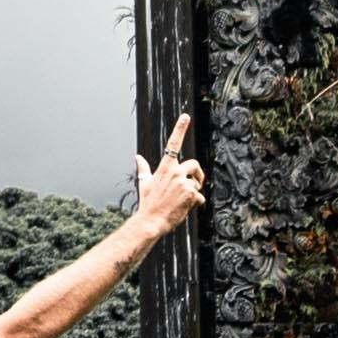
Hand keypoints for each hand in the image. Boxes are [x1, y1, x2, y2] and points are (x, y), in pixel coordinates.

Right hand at [131, 117, 205, 244]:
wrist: (151, 221)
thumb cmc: (148, 203)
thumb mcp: (144, 183)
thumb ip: (143, 168)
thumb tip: (137, 157)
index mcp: (165, 168)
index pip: (173, 144)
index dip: (179, 129)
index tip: (185, 117)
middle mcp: (175, 172)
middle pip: (195, 165)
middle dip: (197, 174)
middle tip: (194, 184)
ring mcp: (184, 183)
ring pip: (197, 185)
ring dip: (193, 194)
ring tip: (180, 202)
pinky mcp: (192, 194)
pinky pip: (200, 198)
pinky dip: (195, 204)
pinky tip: (183, 209)